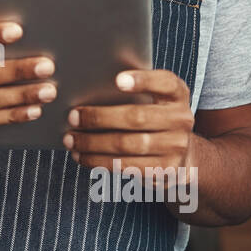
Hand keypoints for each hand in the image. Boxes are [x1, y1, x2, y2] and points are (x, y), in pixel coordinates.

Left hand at [62, 69, 196, 184]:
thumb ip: (133, 90)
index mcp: (177, 94)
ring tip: (69, 139)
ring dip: (92, 143)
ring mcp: (175, 147)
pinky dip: (98, 161)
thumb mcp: (154, 99)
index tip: (117, 79)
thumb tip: (86, 86)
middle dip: (99, 117)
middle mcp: (181, 119)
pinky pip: (125, 166)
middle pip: (136, 117)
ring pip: (126, 145)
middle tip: (72, 116)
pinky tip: (81, 156)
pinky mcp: (163, 171)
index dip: (143, 80)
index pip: (165, 83)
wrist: (181, 156)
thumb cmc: (153, 117)